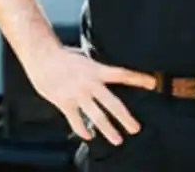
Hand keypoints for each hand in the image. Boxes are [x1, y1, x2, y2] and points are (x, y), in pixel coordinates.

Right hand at [24, 45, 154, 144]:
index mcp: (96, 69)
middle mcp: (89, 83)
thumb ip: (95, 70)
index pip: (122, 74)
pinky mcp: (64, 102)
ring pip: (96, 116)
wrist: (41, 55)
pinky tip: (88, 136)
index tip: (153, 83)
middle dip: (125, 117)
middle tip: (135, 128)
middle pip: (112, 103)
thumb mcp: (84, 58)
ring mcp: (77, 94)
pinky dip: (82, 130)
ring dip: (108, 129)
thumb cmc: (62, 55)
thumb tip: (108, 75)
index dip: (138, 78)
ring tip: (117, 140)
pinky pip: (76, 120)